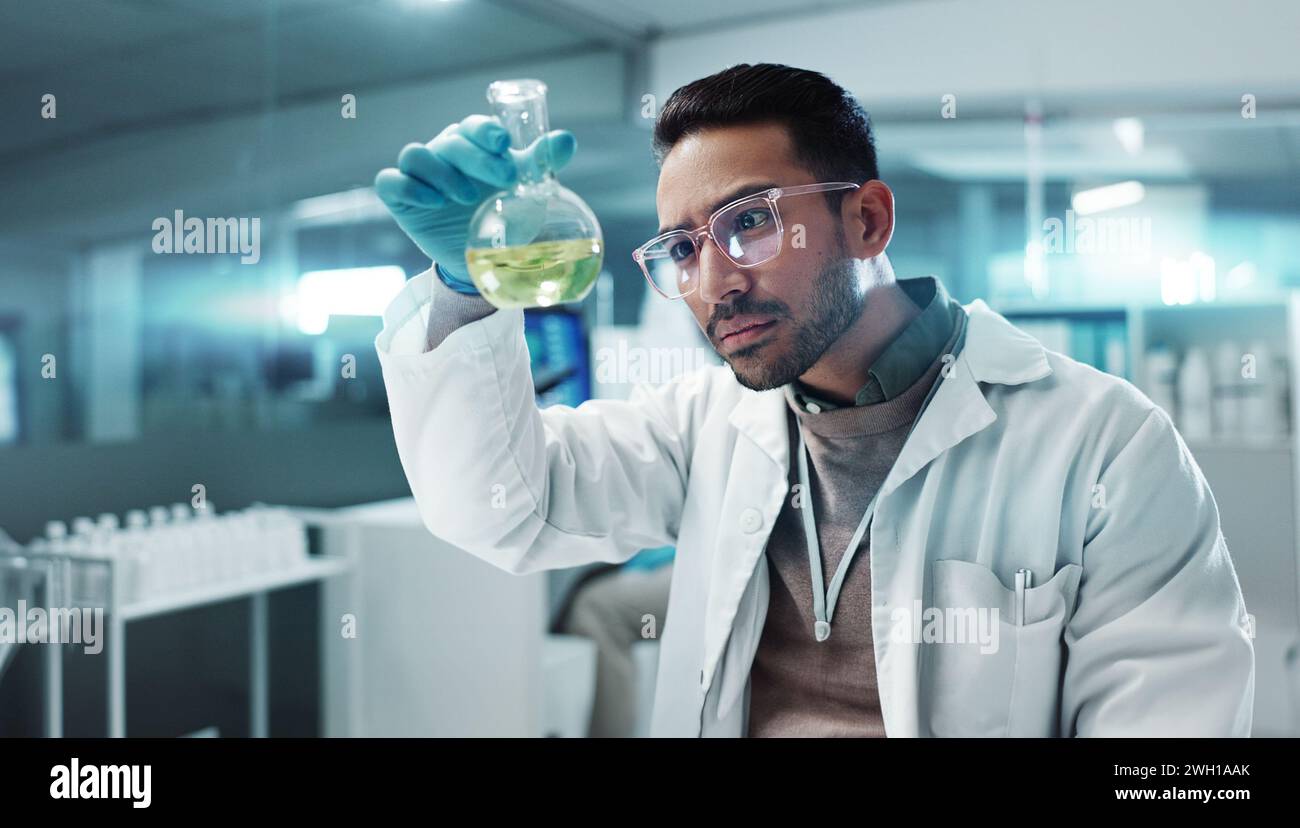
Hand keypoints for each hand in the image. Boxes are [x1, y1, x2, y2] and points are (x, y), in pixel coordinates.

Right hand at [375, 115, 575, 286]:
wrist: (483, 257)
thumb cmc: (503, 212)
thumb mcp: (524, 189)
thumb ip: (542, 163)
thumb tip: (566, 139)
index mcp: (473, 146)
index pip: (474, 127)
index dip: (485, 131)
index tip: (504, 143)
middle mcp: (444, 153)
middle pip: (450, 141)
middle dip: (477, 158)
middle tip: (504, 180)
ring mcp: (420, 175)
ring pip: (416, 155)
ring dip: (441, 172)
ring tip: (467, 196)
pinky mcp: (401, 198)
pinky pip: (390, 182)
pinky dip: (408, 187)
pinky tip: (432, 202)